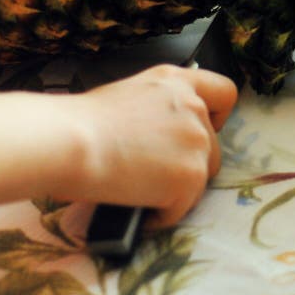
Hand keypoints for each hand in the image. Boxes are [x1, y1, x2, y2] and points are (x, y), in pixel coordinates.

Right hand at [62, 65, 237, 227]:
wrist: (71, 142)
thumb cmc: (82, 123)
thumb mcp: (129, 96)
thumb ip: (157, 110)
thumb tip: (159, 137)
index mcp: (175, 81)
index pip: (224, 92)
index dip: (217, 116)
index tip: (201, 130)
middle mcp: (193, 106)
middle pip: (212, 146)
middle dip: (188, 164)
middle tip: (153, 172)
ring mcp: (196, 141)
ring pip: (201, 178)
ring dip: (176, 189)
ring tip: (140, 190)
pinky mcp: (191, 175)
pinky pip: (184, 206)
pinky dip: (162, 214)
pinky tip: (137, 206)